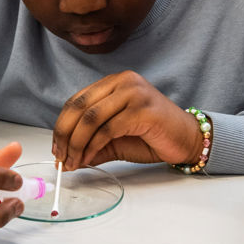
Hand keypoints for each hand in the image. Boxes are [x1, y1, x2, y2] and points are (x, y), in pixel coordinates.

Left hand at [52, 71, 202, 169]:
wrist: (187, 139)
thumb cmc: (153, 136)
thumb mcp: (115, 140)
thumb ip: (92, 144)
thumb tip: (67, 158)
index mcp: (115, 82)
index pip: (77, 100)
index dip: (62, 125)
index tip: (56, 147)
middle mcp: (124, 82)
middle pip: (80, 107)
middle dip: (65, 135)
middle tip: (60, 157)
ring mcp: (134, 93)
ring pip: (91, 119)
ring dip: (77, 144)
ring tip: (73, 162)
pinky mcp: (142, 110)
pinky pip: (107, 130)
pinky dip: (92, 147)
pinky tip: (88, 159)